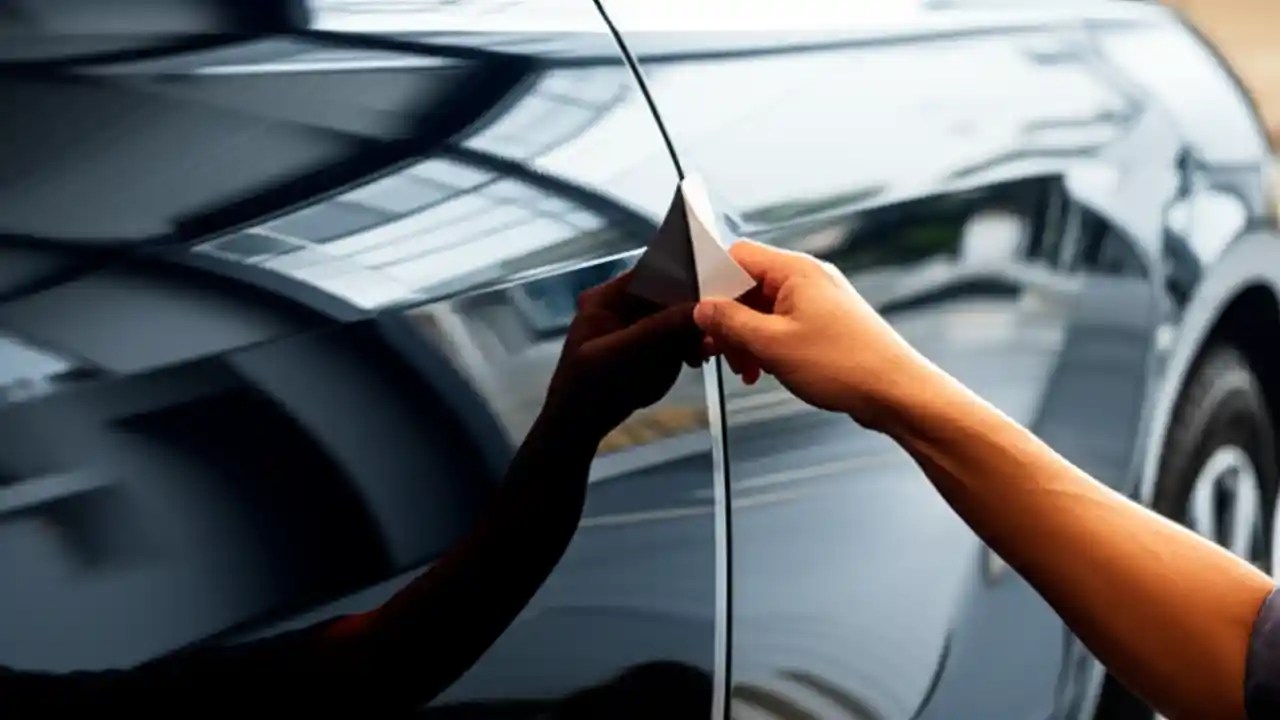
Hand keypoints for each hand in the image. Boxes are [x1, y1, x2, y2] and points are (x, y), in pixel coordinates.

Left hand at [541, 270, 700, 442]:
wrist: (579, 426)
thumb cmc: (593, 387)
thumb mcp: (626, 354)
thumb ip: (663, 327)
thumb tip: (705, 306)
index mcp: (608, 297)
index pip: (653, 271)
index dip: (686, 277)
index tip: (716, 292)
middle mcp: (622, 304)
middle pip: (669, 294)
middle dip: (694, 311)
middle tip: (714, 331)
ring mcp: (635, 326)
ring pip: (676, 315)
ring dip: (695, 330)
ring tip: (704, 351)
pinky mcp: (646, 345)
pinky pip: (675, 335)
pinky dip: (688, 346)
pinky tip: (695, 360)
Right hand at [693, 240, 931, 429]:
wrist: (895, 391)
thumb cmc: (845, 364)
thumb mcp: (772, 344)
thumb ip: (730, 322)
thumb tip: (702, 309)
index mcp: (795, 271)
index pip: (737, 256)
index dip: (712, 282)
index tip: (701, 314)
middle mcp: (808, 278)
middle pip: (748, 285)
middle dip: (728, 319)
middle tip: (718, 351)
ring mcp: (819, 301)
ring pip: (764, 309)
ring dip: (746, 337)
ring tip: (744, 369)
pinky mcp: (826, 323)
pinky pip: (783, 325)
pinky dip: (767, 345)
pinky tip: (763, 370)